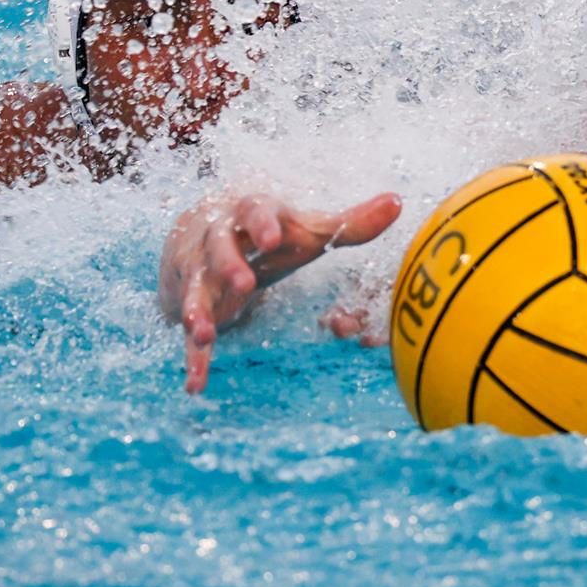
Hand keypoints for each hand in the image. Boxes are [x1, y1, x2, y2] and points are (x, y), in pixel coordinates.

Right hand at [158, 190, 401, 393]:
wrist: (206, 233)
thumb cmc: (272, 233)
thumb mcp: (308, 229)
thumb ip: (350, 222)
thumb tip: (397, 202)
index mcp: (251, 214)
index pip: (254, 212)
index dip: (262, 224)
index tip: (272, 239)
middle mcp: (219, 239)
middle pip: (218, 247)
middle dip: (229, 265)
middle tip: (245, 284)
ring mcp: (201, 272)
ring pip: (196, 288)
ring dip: (197, 309)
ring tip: (203, 332)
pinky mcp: (192, 302)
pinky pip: (189, 330)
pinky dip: (194, 357)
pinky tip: (196, 384)